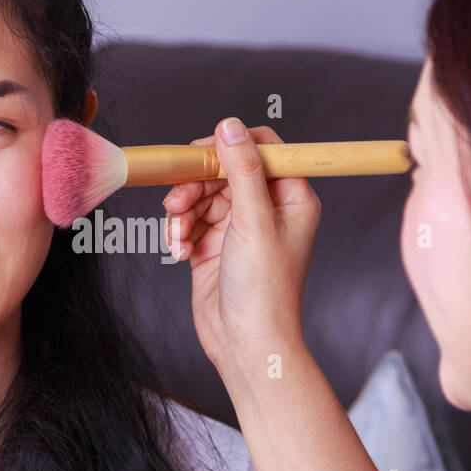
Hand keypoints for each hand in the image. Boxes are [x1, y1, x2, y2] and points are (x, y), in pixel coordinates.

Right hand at [163, 118, 320, 381]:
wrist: (246, 345)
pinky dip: (180, 231)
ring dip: (183, 209)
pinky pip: (189, 220)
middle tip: (179, 201)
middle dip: (197, 183)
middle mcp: (266, 209)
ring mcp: (239, 227)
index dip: (230, 146)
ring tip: (179, 233)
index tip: (203, 154)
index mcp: (291, 198)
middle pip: (224, 169)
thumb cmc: (264, 292)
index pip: (263, 148)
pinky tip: (180, 251)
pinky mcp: (213, 245)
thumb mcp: (253, 223)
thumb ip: (242, 171)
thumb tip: (230, 126)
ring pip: (201, 194)